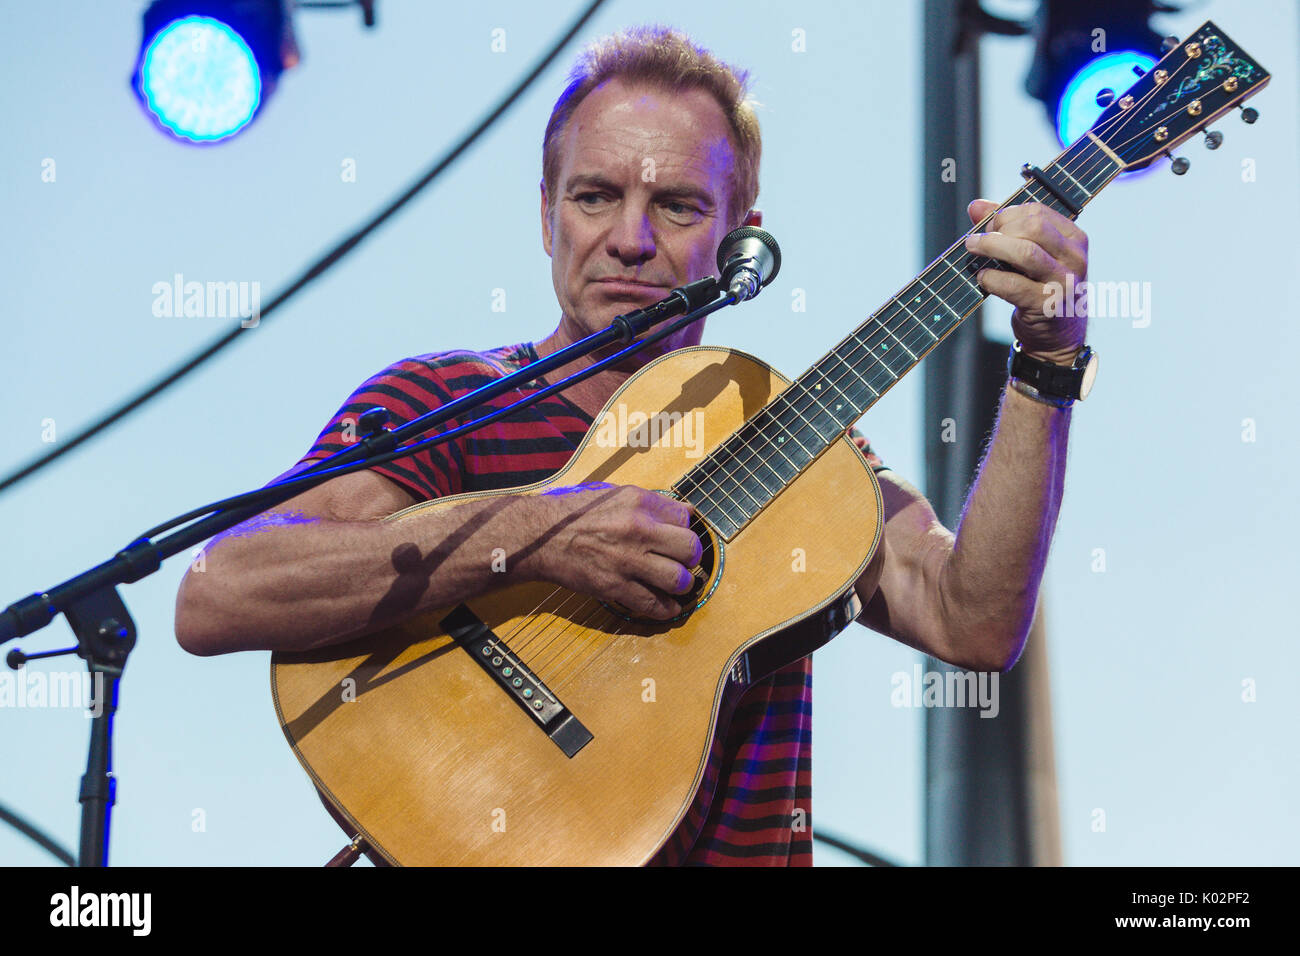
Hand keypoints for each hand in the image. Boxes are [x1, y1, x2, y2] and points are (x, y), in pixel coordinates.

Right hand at [534, 482, 702, 620]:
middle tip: (683, 562)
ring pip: (678, 579)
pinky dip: (666, 609)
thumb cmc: (576, 515)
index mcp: (638, 503)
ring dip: (682, 585)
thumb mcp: (615, 495)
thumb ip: (651, 503)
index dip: (685, 529)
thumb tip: (686, 511)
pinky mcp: (615, 587)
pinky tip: (667, 606)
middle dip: (691, 558)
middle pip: (690, 548)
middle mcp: (637, 529)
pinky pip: (654, 604)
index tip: (678, 538)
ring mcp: (627, 560)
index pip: (685, 517)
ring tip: (675, 584)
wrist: (540, 537)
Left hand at [963, 199, 1089, 365]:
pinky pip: (1014, 285)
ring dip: (992, 247)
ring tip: (973, 249)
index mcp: (1074, 239)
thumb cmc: (1040, 289)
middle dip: (999, 229)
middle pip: (1033, 227)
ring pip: (1026, 252)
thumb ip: (1005, 228)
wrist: (1057, 336)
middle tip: (978, 240)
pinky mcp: (1048, 306)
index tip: (989, 226)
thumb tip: (975, 205)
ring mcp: (1064, 283)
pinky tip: (982, 278)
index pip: (1039, 211)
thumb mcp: (1030, 256)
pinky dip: (992, 278)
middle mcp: (1075, 258)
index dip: (1007, 214)